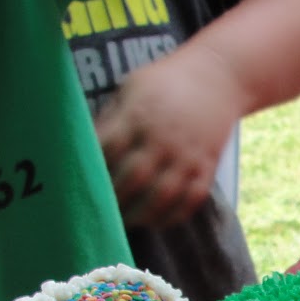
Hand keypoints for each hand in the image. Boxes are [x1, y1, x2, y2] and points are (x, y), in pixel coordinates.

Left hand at [96, 43, 248, 228]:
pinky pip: (192, 199)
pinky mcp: (207, 166)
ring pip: (164, 195)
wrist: (218, 77)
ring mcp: (188, 155)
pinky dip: (174, 215)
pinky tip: (157, 221)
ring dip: (142, 214)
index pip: (109, 148)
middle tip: (99, 211)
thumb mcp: (132, 87)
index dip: (93, 168)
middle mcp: (164, 138)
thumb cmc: (165, 82)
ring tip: (126, 223)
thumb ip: (112, 118)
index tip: (80, 182)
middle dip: (114, 198)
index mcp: (140, 115)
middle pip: (134, 177)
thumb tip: (88, 147)